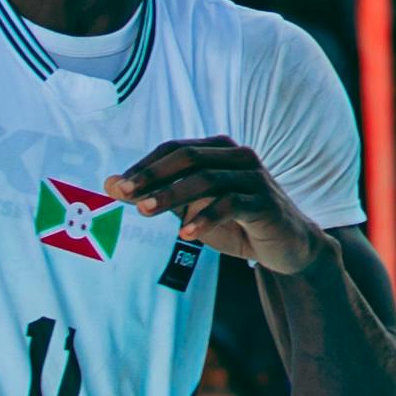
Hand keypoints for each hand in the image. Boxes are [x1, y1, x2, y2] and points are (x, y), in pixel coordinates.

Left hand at [100, 138, 320, 275]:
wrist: (286, 247)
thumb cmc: (235, 223)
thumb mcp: (191, 210)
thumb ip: (156, 195)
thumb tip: (109, 183)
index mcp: (219, 150)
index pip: (175, 148)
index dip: (145, 165)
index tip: (117, 186)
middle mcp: (239, 156)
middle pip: (189, 157)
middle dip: (153, 175)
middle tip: (123, 193)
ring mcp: (255, 177)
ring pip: (207, 178)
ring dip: (172, 195)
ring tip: (145, 212)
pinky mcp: (266, 202)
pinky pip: (231, 204)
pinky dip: (205, 217)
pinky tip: (186, 234)